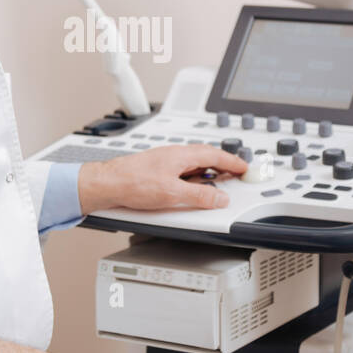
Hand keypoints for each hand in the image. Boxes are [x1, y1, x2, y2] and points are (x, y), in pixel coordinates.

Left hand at [77, 144, 248, 213]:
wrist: (107, 183)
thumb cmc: (133, 182)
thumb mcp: (172, 193)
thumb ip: (199, 196)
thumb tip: (219, 197)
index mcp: (182, 155)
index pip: (215, 155)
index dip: (232, 162)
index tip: (244, 168)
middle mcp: (174, 154)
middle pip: (206, 156)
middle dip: (223, 164)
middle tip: (235, 174)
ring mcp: (165, 161)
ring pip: (194, 163)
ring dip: (208, 171)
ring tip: (217, 183)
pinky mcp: (157, 169)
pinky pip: (183, 170)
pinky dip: (194, 176)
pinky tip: (191, 187)